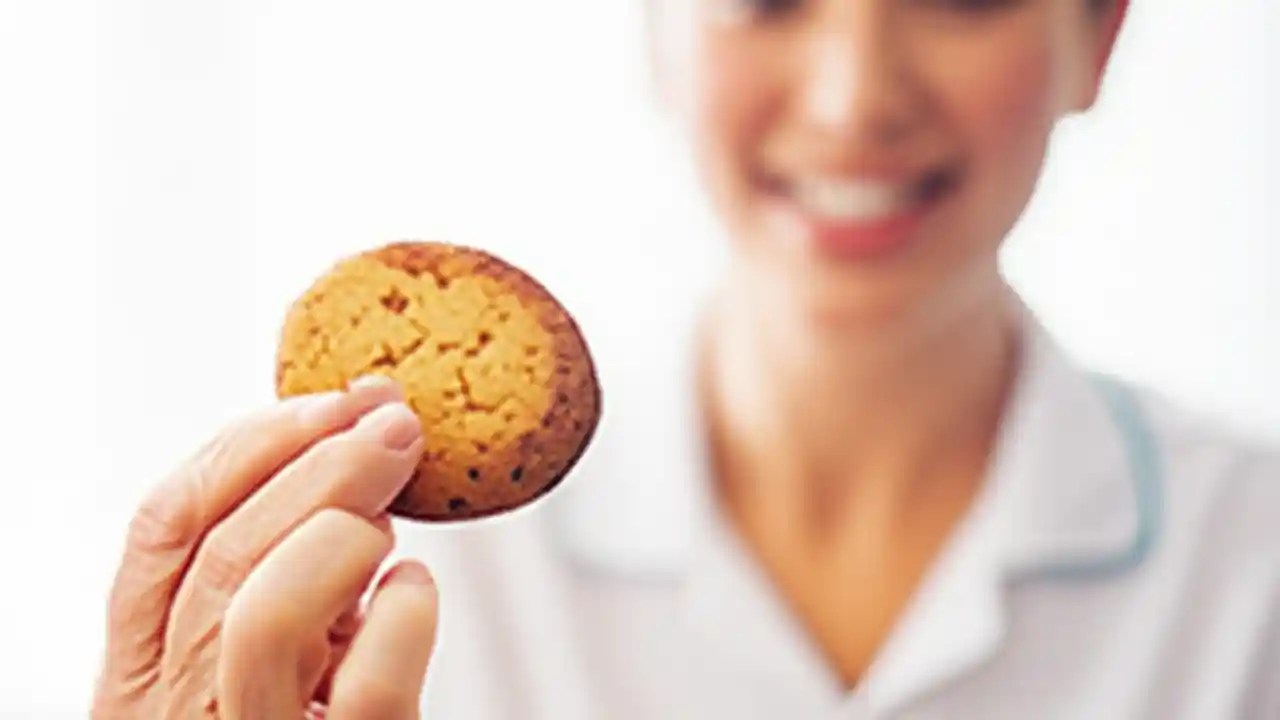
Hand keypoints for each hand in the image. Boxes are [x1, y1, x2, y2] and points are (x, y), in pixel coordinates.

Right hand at [93, 377, 437, 718]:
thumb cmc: (316, 715)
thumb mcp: (272, 643)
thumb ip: (282, 561)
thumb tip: (361, 421)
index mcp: (147, 672)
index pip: (161, 527)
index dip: (245, 446)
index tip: (322, 403)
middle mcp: (179, 712)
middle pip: (220, 553)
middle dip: (321, 464)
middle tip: (393, 424)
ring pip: (266, 613)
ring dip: (346, 534)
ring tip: (389, 529)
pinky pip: (369, 684)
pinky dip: (407, 615)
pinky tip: (412, 593)